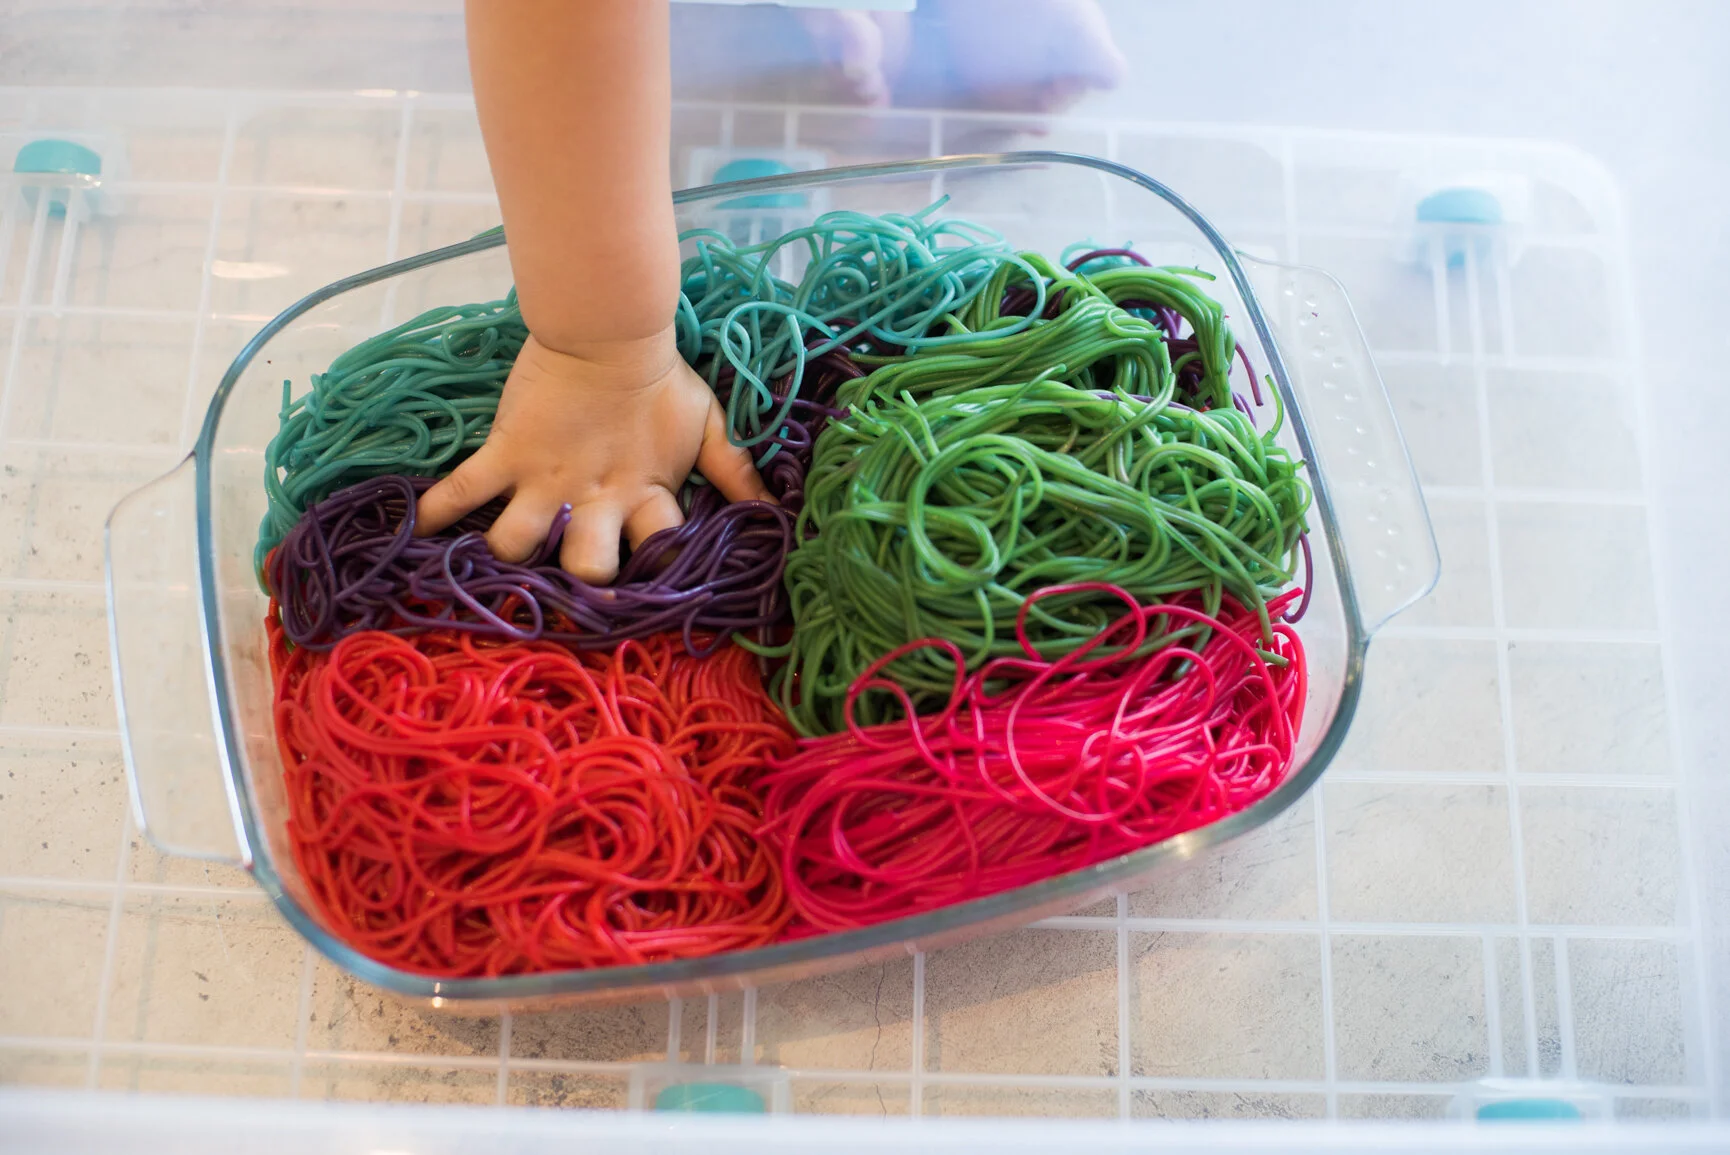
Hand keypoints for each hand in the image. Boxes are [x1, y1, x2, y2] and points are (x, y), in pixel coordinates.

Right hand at [415, 328, 770, 582]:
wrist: (610, 326)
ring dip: (508, 552)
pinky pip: (463, 488)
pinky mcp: (508, 451)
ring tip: (501, 554)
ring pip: (517, 541)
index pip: (657, 551)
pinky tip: (417, 532)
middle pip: (584, 566)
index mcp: (645, 495)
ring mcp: (546, 478)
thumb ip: (736, 472)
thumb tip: (774, 513)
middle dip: (580, 578)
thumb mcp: (707, 425)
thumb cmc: (660, 381)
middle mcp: (595, 498)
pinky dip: (436, 512)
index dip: (657, 571)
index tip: (650, 580)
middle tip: (571, 571)